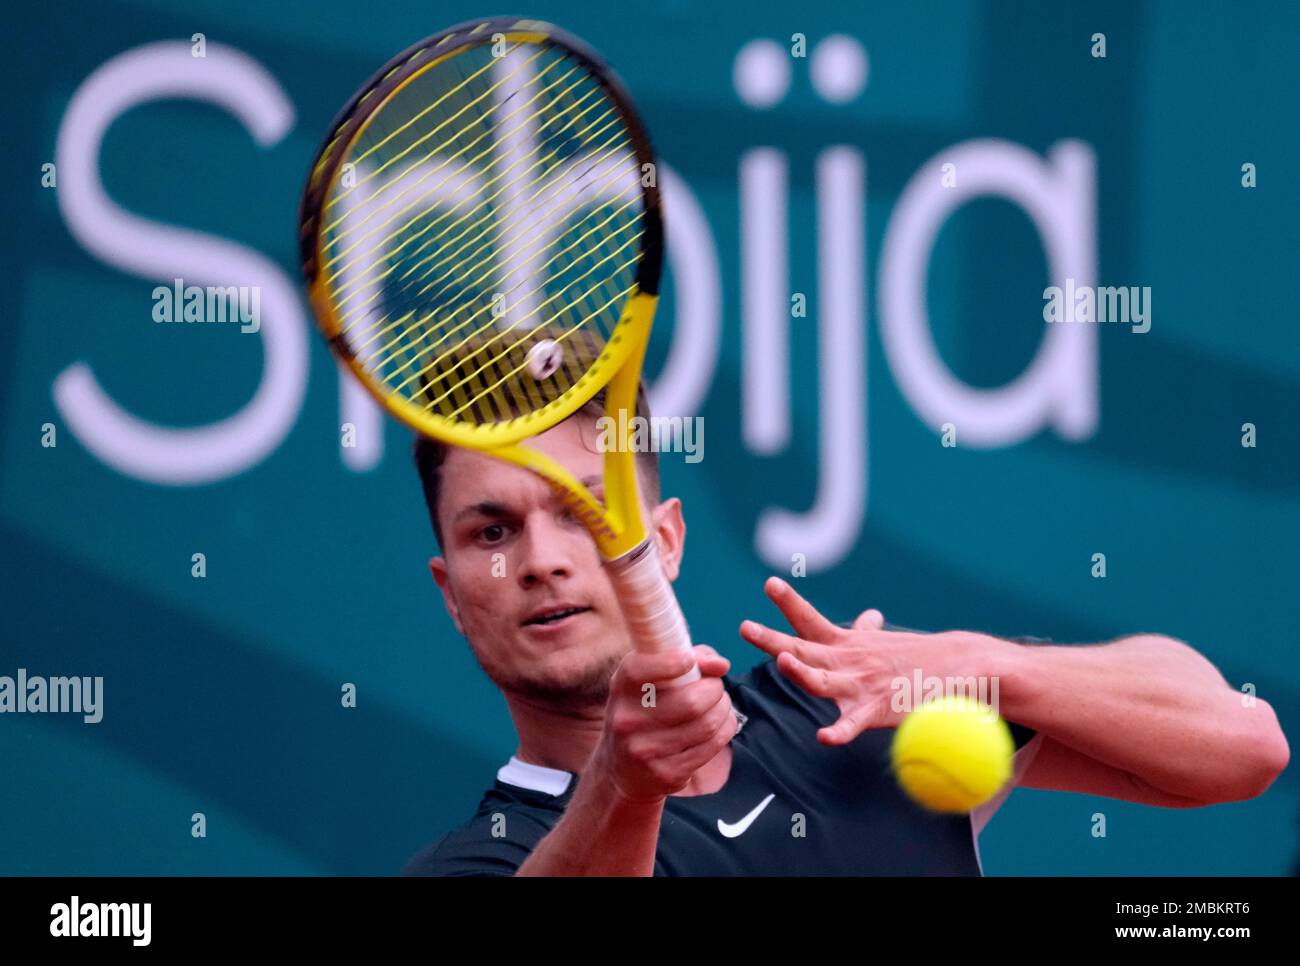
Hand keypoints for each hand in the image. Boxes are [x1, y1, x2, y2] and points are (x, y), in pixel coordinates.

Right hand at [588, 644, 737, 804]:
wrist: (623, 770)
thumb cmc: (645, 710)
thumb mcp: (650, 681)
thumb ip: (687, 659)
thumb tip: (721, 665)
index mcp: (620, 688)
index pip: (638, 670)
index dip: (669, 662)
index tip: (689, 660)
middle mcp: (627, 720)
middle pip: (690, 701)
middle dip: (714, 689)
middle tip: (716, 687)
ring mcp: (645, 751)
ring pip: (706, 724)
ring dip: (723, 709)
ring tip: (720, 704)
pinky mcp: (667, 774)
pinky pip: (712, 745)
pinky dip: (725, 729)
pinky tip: (719, 724)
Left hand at [739, 577, 973, 745]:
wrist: (960, 668)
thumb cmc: (916, 658)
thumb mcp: (884, 643)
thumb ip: (866, 634)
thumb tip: (869, 616)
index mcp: (845, 645)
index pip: (809, 620)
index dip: (788, 603)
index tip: (770, 583)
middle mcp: (846, 662)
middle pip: (801, 649)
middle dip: (771, 639)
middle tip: (744, 627)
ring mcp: (860, 686)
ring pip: (822, 681)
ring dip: (801, 672)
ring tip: (782, 662)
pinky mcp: (876, 710)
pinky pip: (853, 724)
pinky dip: (838, 731)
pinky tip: (824, 737)